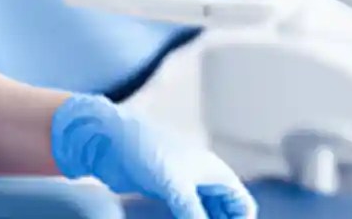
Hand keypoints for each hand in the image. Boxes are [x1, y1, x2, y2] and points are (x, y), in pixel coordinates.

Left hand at [50, 94, 256, 218]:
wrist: (109, 139)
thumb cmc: (145, 149)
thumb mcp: (174, 185)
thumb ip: (193, 214)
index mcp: (214, 171)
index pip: (242, 206)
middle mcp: (203, 178)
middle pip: (224, 212)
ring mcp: (183, 185)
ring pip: (204, 215)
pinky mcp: (164, 193)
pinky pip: (183, 215)